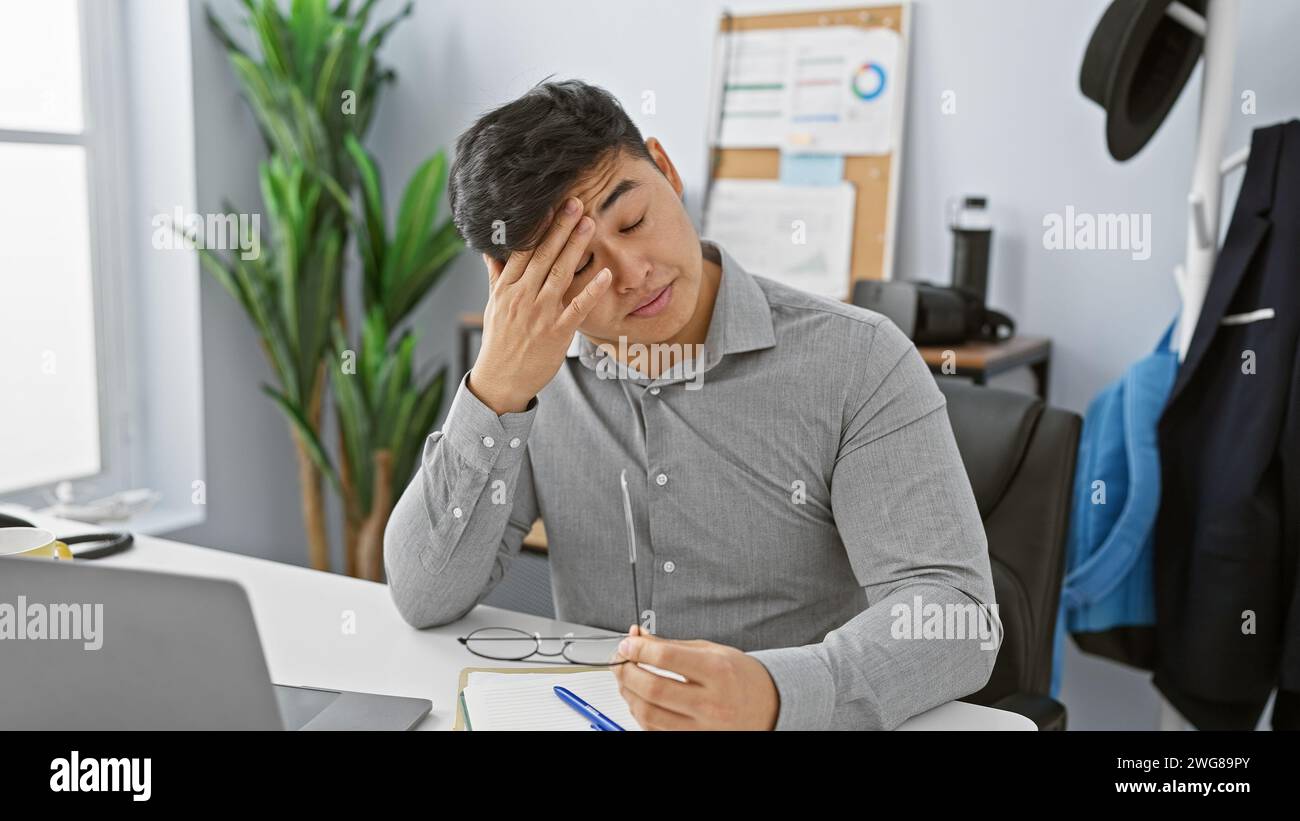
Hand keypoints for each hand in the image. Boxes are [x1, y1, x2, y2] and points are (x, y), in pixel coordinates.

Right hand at [467, 196, 612, 414]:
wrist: (502, 380)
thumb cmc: (500, 341)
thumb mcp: (493, 306)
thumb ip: (496, 276)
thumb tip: (490, 251)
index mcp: (506, 288)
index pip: (522, 251)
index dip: (537, 227)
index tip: (549, 205)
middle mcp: (522, 297)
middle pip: (543, 256)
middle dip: (560, 228)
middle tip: (576, 203)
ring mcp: (540, 315)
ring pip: (560, 274)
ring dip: (576, 248)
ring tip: (590, 224)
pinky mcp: (558, 333)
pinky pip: (578, 307)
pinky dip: (592, 290)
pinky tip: (606, 273)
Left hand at [612, 626, 779, 729]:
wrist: (769, 706)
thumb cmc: (741, 677)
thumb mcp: (712, 650)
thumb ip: (672, 645)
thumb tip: (638, 637)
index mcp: (717, 671)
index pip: (666, 657)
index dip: (638, 648)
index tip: (628, 643)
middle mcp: (710, 702)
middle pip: (652, 689)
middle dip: (626, 671)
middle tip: (620, 659)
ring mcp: (702, 726)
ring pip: (648, 714)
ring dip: (628, 693)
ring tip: (626, 677)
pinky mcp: (695, 739)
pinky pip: (654, 729)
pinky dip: (639, 712)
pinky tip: (639, 698)